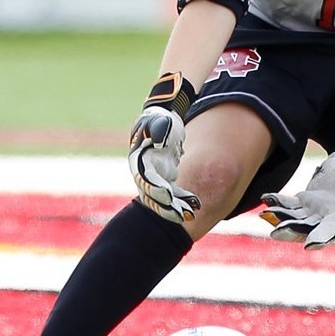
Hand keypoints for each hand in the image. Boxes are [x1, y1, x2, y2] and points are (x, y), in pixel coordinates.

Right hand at [128, 106, 200, 223]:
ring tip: (191, 215)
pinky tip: (196, 204)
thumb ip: (158, 129)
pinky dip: (183, 199)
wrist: (163, 120)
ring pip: (163, 198)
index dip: (155, 189)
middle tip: (181, 216)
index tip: (168, 197)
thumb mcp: (158, 120)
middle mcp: (143, 173)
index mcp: (138, 160)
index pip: (144, 179)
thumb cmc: (160, 119)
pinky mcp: (165, 179)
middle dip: (165, 207)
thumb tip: (159, 140)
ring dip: (175, 208)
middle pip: (152, 195)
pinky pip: (174, 193)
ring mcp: (154, 178)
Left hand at [260, 151, 334, 249]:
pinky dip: (277, 202)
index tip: (309, 245)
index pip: (329, 231)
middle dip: (291, 231)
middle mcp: (323, 219)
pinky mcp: (301, 203)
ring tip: (266, 214)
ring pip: (292, 219)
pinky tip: (266, 197)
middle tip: (276, 232)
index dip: (320, 238)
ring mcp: (311, 213)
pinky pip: (287, 206)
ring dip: (279, 218)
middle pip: (305, 229)